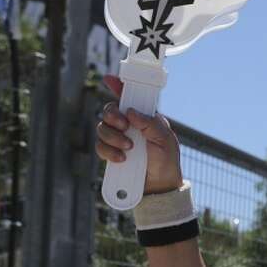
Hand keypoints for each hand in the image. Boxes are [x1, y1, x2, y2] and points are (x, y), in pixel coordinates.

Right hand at [95, 75, 181, 194]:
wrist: (159, 186)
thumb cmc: (166, 161)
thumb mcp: (165, 140)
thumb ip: (150, 124)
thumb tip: (130, 111)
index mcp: (144, 118)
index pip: (130, 98)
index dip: (118, 87)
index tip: (109, 79)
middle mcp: (129, 126)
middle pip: (109, 111)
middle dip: (113, 116)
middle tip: (124, 126)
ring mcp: (118, 139)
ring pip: (102, 128)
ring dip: (113, 137)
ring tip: (129, 148)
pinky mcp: (111, 153)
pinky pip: (100, 146)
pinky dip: (109, 151)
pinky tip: (122, 158)